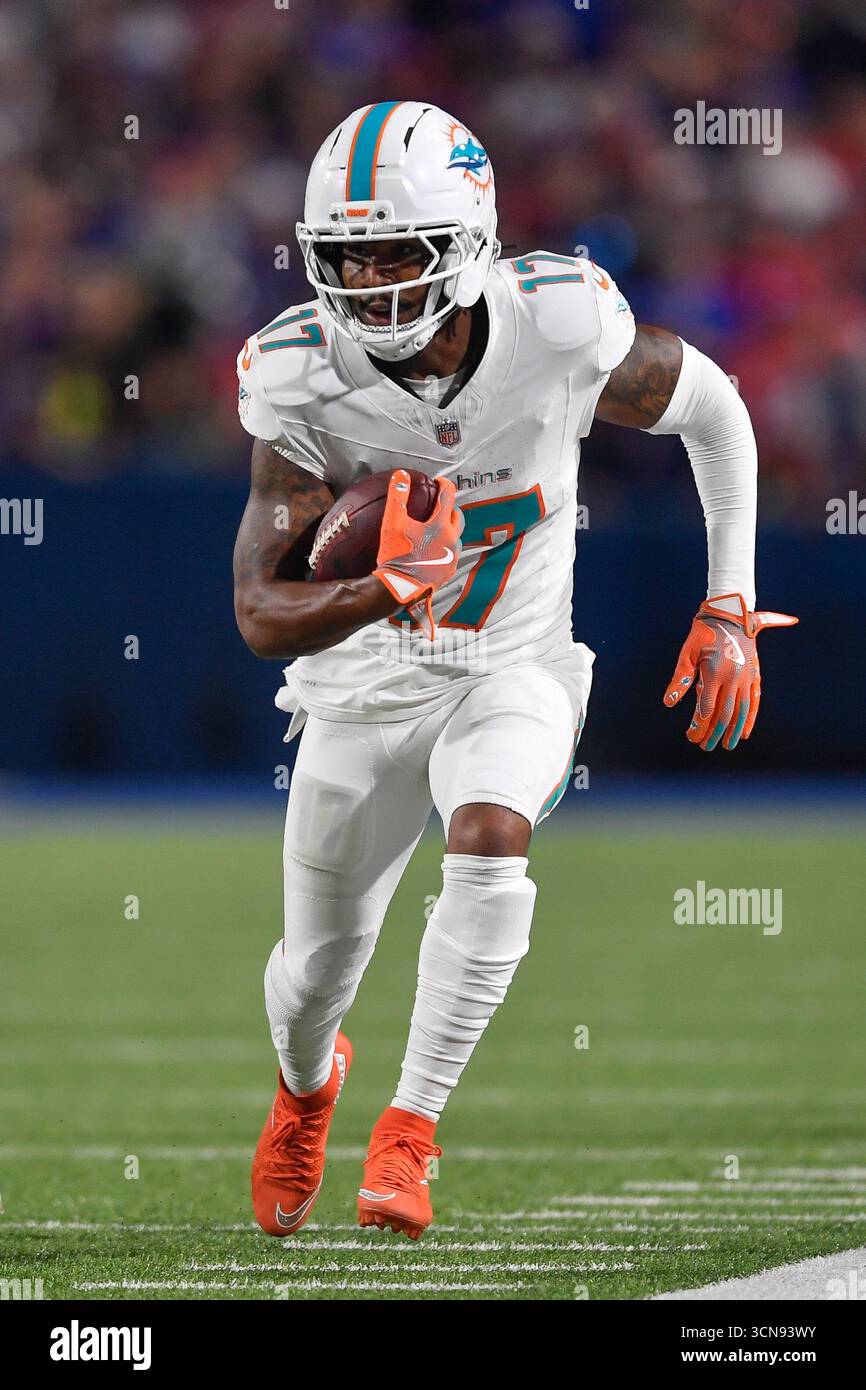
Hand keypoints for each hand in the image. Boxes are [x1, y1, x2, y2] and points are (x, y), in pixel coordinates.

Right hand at [373, 469, 462, 638]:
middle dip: (451, 507)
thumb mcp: (392, 522)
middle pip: (458, 516)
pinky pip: (451, 554)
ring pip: (457, 536)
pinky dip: (445, 546)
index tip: (439, 481)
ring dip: (449, 528)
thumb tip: (400, 475)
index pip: (448, 497)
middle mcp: (452, 540)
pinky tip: (434, 549)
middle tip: (439, 504)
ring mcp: (452, 557)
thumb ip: (397, 496)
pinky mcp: (448, 572)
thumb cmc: (396, 556)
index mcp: (441, 526)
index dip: (444, 485)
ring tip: (437, 527)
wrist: (399, 589)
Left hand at [664, 593, 796, 751]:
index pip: (706, 708)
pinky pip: (754, 701)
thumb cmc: (702, 634)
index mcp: (714, 672)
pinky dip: (750, 718)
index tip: (691, 737)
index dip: (698, 726)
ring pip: (741, 710)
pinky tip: (744, 732)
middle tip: (706, 747)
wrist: (730, 615)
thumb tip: (668, 703)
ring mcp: (747, 676)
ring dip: (733, 730)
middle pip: (724, 713)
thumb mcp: (686, 654)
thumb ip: (680, 679)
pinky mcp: (755, 675)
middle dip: (714, 733)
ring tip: (727, 745)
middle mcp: (733, 676)